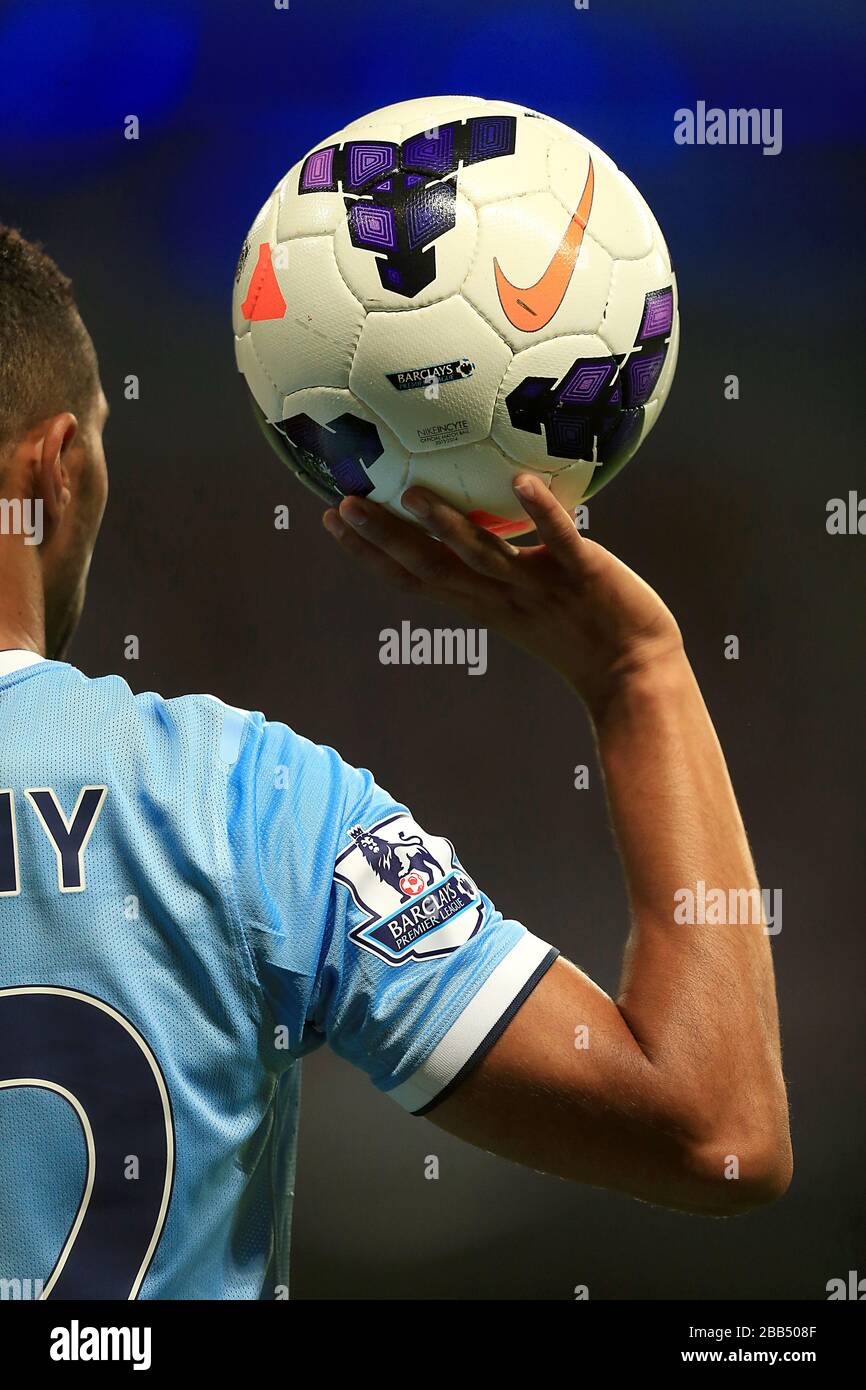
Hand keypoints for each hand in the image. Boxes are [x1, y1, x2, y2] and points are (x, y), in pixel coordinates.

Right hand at [322, 474, 683, 716]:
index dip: (371, 552)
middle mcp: (502, 597)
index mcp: (485, 604)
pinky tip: (518, 482)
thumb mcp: (530, 601)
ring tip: (408, 494)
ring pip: (482, 556)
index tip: (333, 519)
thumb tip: (479, 524)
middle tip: (345, 504)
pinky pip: (558, 540)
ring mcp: (540, 587)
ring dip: (444, 525)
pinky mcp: (583, 575)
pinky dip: (539, 514)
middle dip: (384, 537)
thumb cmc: (588, 636)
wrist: (639, 675)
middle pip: (432, 568)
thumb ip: (502, 568)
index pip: (414, 579)